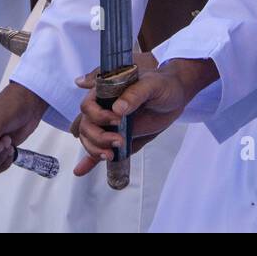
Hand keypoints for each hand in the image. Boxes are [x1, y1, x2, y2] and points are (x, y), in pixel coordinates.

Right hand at [71, 55, 212, 176]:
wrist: (176, 97)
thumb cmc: (162, 84)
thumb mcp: (151, 85)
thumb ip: (135, 94)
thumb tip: (118, 109)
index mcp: (107, 92)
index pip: (88, 105)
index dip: (98, 115)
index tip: (117, 120)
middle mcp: (105, 108)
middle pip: (86, 125)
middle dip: (97, 137)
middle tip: (118, 141)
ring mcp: (110, 125)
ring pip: (90, 138)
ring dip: (95, 149)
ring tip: (110, 155)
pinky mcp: (118, 137)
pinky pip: (100, 148)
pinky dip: (89, 161)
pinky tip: (81, 171)